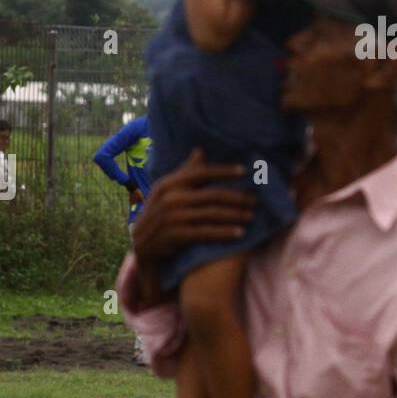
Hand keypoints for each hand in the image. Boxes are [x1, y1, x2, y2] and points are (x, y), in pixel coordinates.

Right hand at [130, 148, 254, 266]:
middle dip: (237, 198)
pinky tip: (240, 234)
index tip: (244, 171)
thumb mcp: (166, 191)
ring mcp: (172, 217)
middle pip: (211, 195)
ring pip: (212, 214)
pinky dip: (225, 233)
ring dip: (235, 215)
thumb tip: (200, 150)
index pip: (200, 173)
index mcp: (168, 184)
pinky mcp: (175, 236)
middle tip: (255, 201)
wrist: (142, 247)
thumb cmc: (158, 215)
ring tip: (251, 216)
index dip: (223, 171)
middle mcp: (169, 198)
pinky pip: (206, 232)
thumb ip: (184, 173)